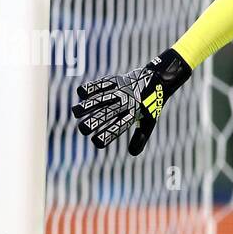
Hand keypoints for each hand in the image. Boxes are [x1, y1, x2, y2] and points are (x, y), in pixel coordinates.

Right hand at [70, 48, 191, 154]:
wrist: (157, 80)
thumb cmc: (150, 105)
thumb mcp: (149, 122)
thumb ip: (141, 137)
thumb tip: (132, 153)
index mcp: (134, 114)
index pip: (119, 127)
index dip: (108, 135)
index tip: (96, 142)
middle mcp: (127, 102)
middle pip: (108, 113)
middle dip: (95, 121)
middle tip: (82, 129)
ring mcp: (121, 90)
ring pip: (102, 98)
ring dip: (88, 105)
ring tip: (75, 112)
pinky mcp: (117, 80)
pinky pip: (102, 83)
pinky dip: (92, 87)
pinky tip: (80, 93)